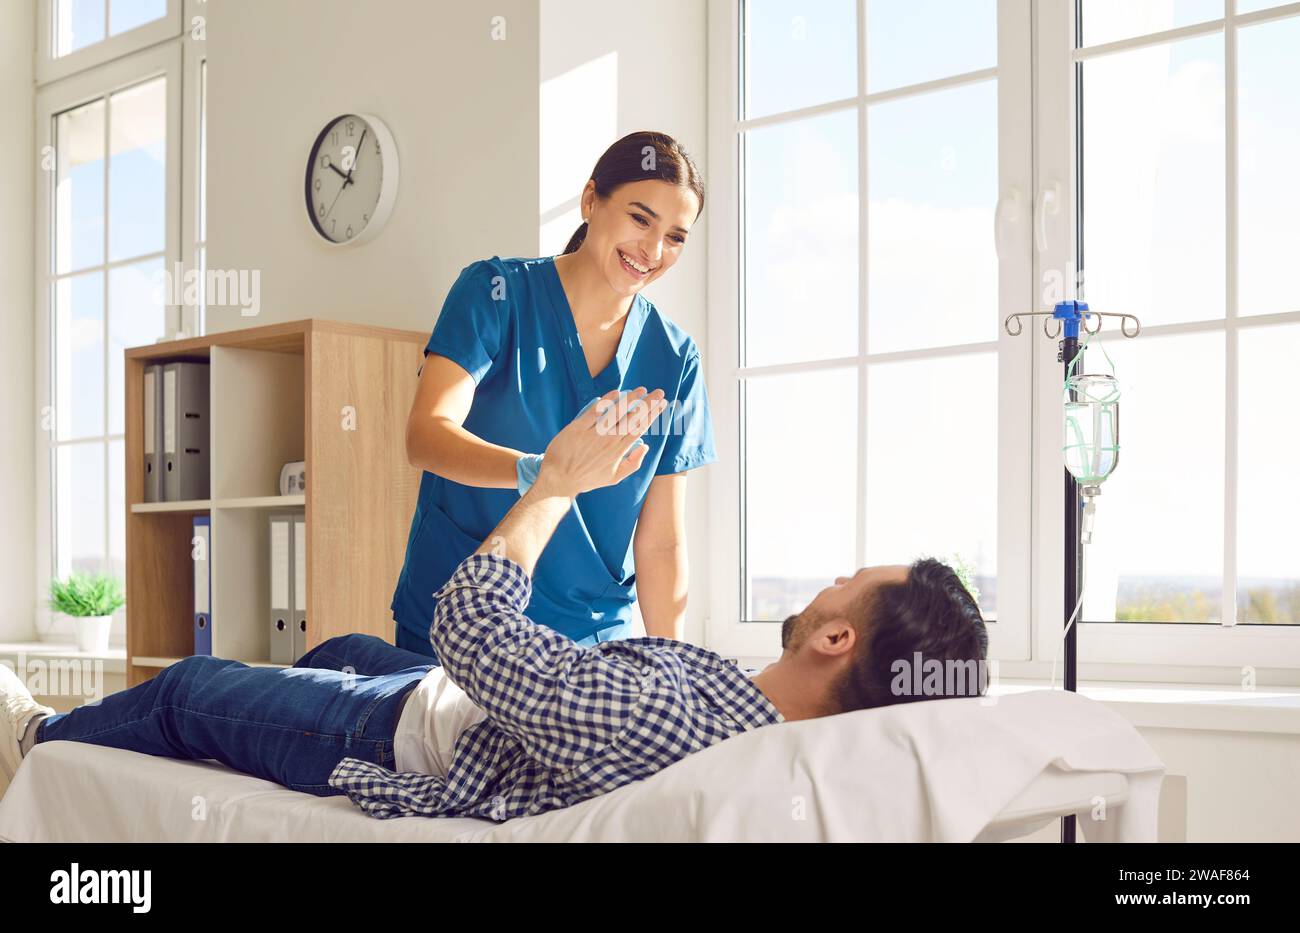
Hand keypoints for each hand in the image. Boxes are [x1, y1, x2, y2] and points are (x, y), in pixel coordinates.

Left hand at [533, 387, 666, 498]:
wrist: (559, 480)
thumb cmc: (587, 478)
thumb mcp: (614, 477)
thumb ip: (633, 463)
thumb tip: (645, 446)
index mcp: (619, 451)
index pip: (640, 428)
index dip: (652, 415)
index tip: (662, 403)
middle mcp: (609, 441)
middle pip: (633, 419)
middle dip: (648, 404)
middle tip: (659, 391)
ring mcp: (593, 434)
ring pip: (616, 413)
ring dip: (630, 399)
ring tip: (641, 389)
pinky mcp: (577, 429)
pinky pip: (594, 412)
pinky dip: (605, 402)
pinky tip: (616, 392)